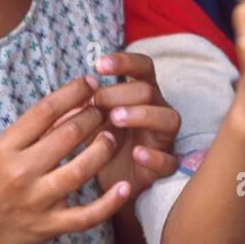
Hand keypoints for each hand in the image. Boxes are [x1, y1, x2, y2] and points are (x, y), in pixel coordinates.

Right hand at [0, 76, 129, 243]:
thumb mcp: (2, 150)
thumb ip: (36, 129)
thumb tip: (75, 103)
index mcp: (6, 147)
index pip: (46, 110)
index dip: (74, 92)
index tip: (91, 82)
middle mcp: (20, 172)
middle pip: (68, 135)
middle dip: (93, 116)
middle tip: (106, 109)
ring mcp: (36, 201)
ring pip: (81, 170)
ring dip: (104, 148)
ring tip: (113, 136)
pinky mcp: (48, 227)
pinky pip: (86, 216)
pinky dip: (109, 203)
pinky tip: (125, 187)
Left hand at [91, 52, 180, 197]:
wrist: (115, 181)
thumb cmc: (106, 141)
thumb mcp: (94, 120)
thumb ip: (86, 107)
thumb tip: (74, 94)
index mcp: (142, 95)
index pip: (143, 67)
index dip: (125, 62)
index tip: (98, 65)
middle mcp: (158, 111)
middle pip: (149, 90)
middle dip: (122, 92)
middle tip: (96, 102)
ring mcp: (164, 138)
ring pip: (169, 118)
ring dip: (142, 115)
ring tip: (115, 119)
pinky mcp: (165, 166)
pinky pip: (170, 160)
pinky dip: (155, 156)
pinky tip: (137, 153)